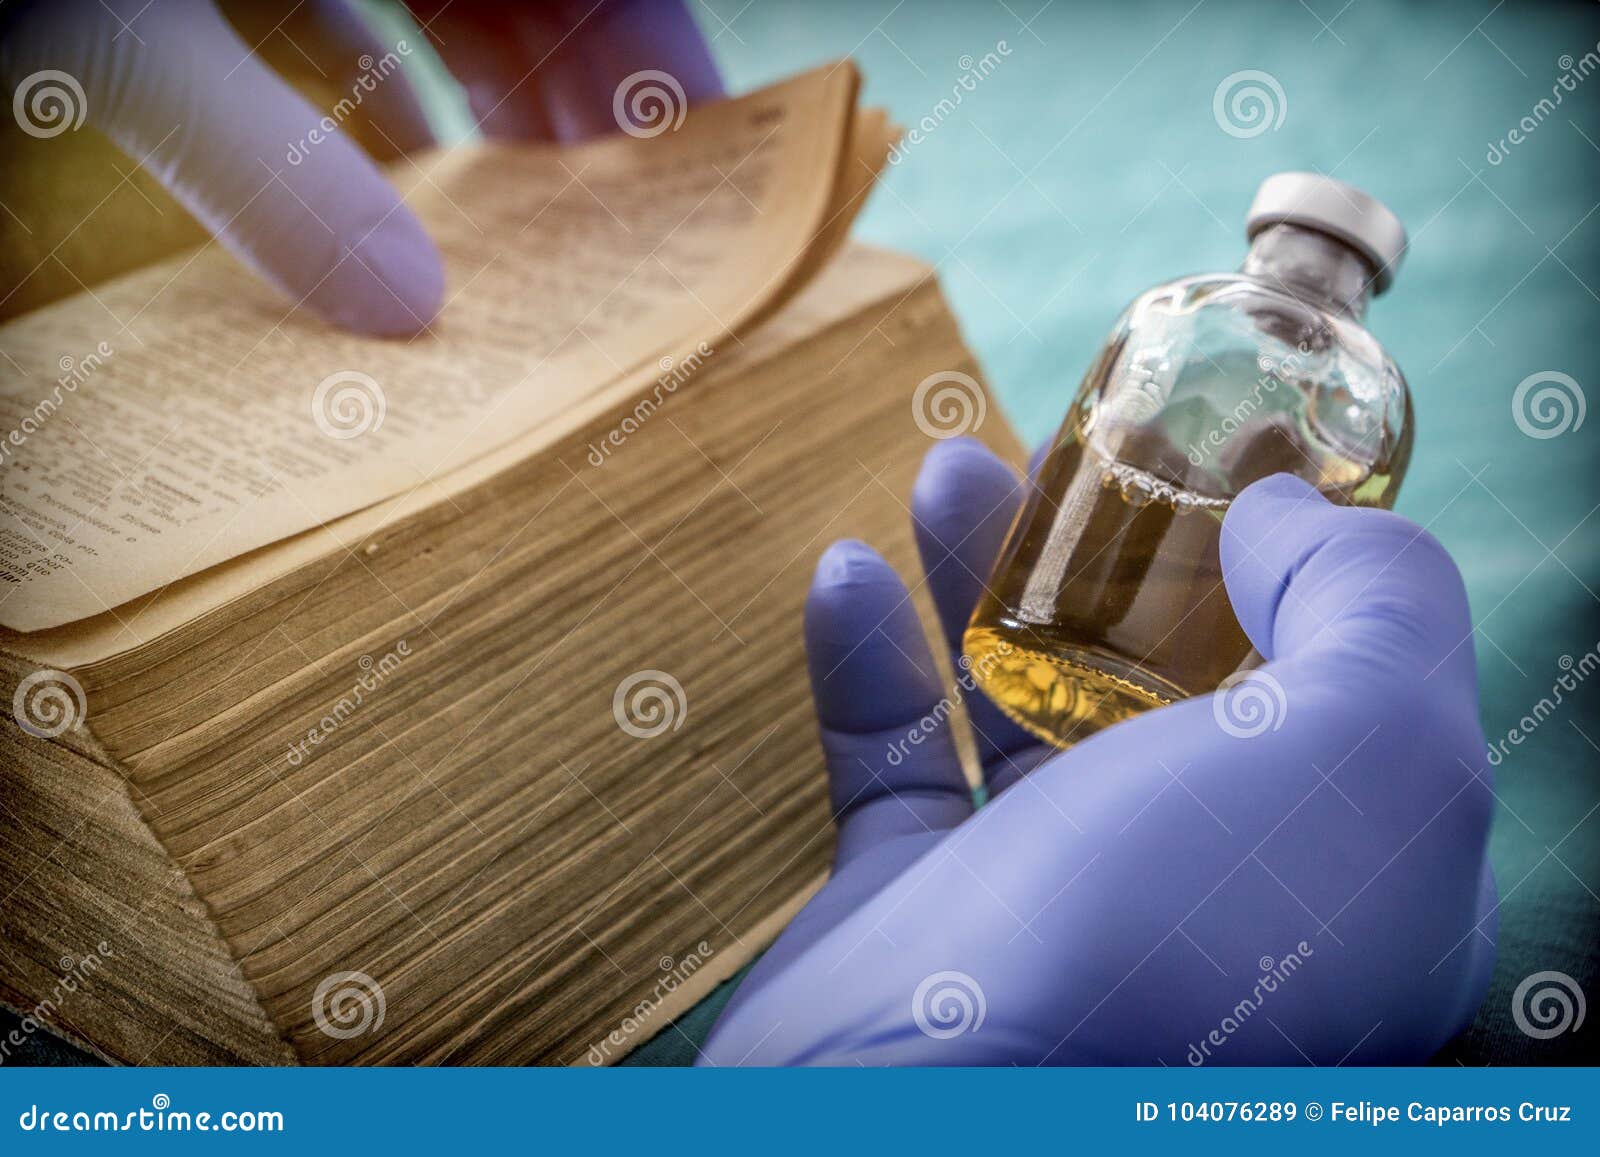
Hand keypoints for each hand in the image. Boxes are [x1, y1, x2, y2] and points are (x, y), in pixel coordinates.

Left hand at [0, 0, 719, 333]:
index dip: (659, 60)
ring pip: (438, 15)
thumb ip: (260, 157)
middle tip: (615, 250)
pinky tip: (377, 219)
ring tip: (515, 260)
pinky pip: (330, 29)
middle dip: (574, 118)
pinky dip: (358, 118)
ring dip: (474, 133)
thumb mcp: (124, 28)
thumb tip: (398, 314)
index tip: (699, 174)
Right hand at [700, 438, 1496, 1064]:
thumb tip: (1286, 515)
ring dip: (983, 578)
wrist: (926, 1119)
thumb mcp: (1369, 752)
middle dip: (1120, 551)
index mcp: (1343, 870)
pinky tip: (845, 574)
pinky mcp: (909, 914)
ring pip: (1021, 703)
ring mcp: (1046, 906)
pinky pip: (892, 765)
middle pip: (1165, 677)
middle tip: (1072, 448)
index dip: (1294, 554)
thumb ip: (1377, 603)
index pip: (1339, 683)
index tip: (1229, 447)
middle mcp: (1203, 892)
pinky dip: (867, 663)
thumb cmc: (1177, 944)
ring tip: (946, 469)